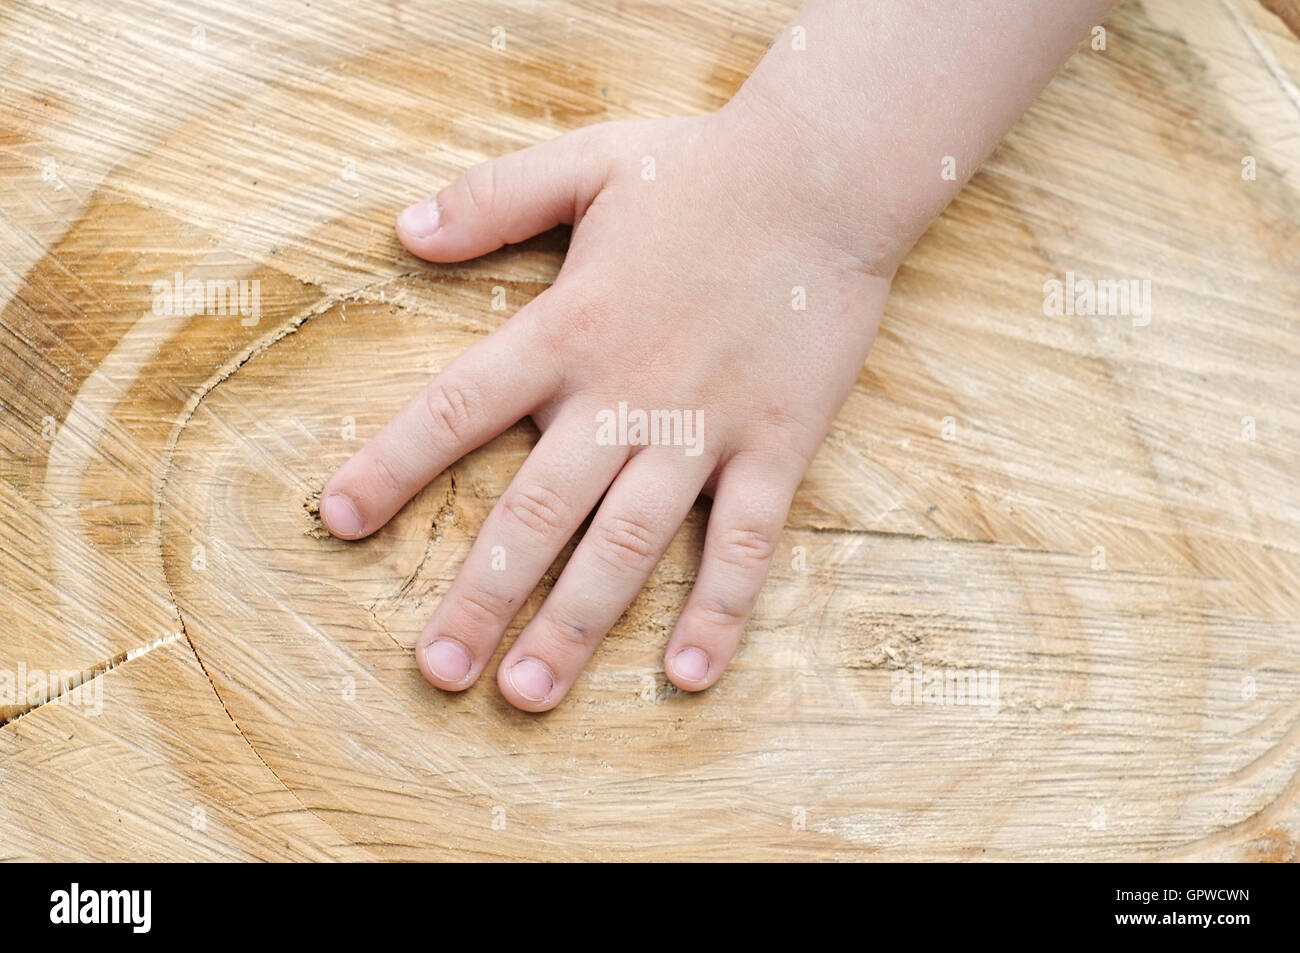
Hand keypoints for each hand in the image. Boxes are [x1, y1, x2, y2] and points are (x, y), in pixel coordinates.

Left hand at [320, 100, 891, 710]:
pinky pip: (746, 543)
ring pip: (629, 546)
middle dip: (481, 592)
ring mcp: (703, 429)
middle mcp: (625, 394)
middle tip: (439, 669)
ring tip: (527, 692)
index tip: (336, 522)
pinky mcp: (775, 447)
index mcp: (569, 329)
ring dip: (574, 623)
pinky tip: (689, 675)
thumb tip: (400, 231)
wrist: (830, 178)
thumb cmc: (705, 169)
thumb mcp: (586, 163)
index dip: (392, 466)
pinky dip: (720, 610)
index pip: (458, 409)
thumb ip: (491, 199)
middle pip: (537, 509)